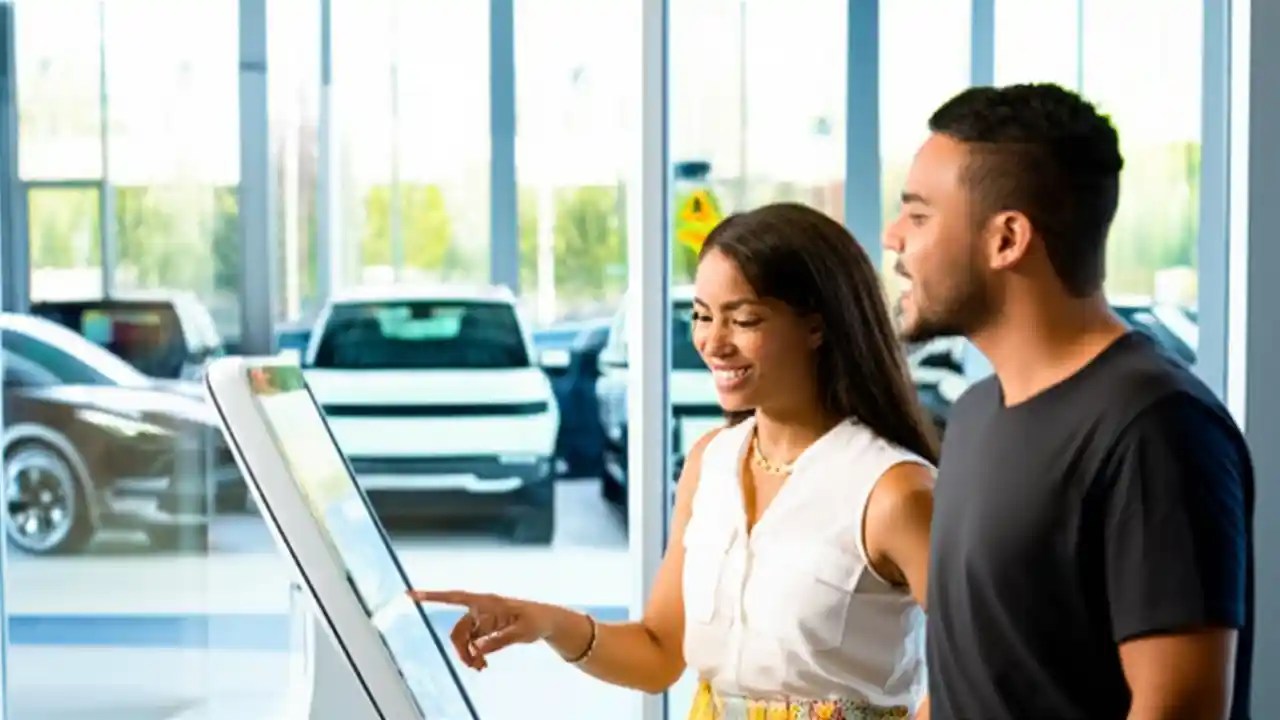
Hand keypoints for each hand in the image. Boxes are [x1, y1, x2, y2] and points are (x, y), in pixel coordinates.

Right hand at [409, 589, 552, 670]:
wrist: (546, 621)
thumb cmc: (536, 620)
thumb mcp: (522, 632)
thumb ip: (500, 640)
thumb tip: (478, 649)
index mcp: (487, 602)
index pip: (455, 597)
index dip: (432, 596)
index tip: (411, 594)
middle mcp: (480, 609)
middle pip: (458, 630)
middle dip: (461, 649)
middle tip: (473, 666)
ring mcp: (481, 619)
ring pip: (463, 639)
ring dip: (467, 654)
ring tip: (480, 668)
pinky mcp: (485, 628)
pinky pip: (471, 643)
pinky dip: (474, 655)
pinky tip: (482, 665)